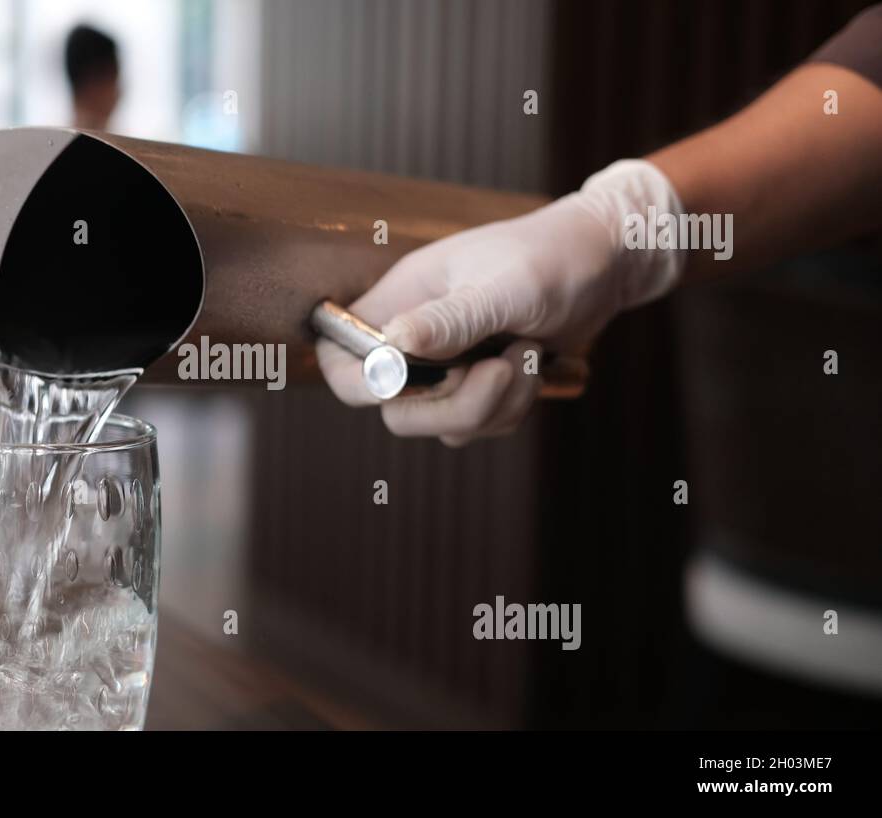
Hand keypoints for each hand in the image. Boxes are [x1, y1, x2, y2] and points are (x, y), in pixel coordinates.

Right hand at [317, 160, 684, 445]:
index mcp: (402, 300)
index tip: (401, 383)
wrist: (610, 262)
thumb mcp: (506, 285)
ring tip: (529, 354)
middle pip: (396, 408)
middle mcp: (417, 337)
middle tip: (500, 369)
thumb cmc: (554, 257)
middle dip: (453, 405)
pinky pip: (480, 425)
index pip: (342, 355)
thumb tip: (391, 343)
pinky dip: (512, 407)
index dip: (359, 382)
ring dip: (495, 405)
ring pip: (443, 424)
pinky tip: (536, 367)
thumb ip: (449, 318)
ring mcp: (449, 366)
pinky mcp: (482, 386)